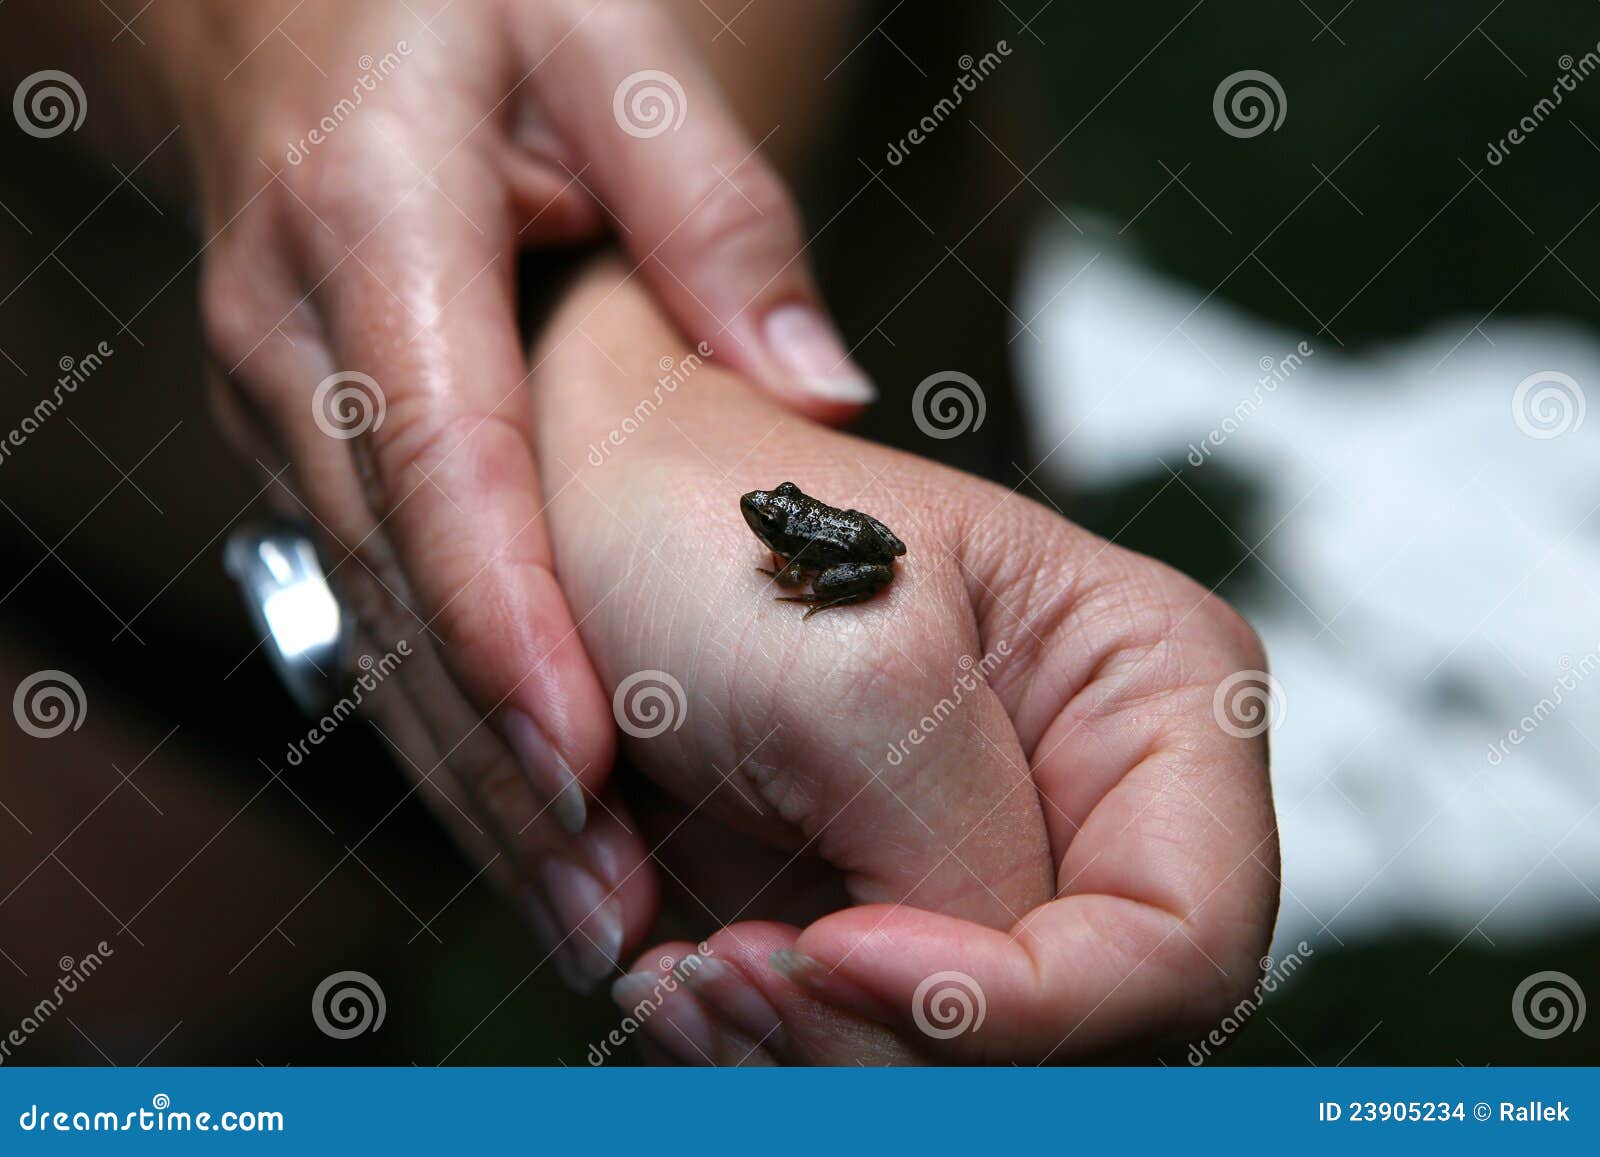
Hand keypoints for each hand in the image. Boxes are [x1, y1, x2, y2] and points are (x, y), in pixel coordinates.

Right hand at [139, 0, 865, 986]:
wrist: (296, 18)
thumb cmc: (464, 13)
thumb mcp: (605, 46)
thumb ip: (713, 210)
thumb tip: (822, 391)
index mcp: (373, 224)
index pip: (437, 455)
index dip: (507, 614)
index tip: (584, 754)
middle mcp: (300, 344)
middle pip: (398, 589)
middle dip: (501, 761)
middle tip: (614, 909)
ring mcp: (284, 414)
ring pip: (373, 634)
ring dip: (474, 788)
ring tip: (588, 921)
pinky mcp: (306, 461)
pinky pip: (374, 618)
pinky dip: (449, 733)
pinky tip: (531, 830)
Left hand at [526, 256, 1280, 1062]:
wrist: (589, 529)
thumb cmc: (718, 527)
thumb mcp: (858, 668)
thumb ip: (963, 855)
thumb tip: (965, 1022)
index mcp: (1159, 698)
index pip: (1183, 938)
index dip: (1027, 1000)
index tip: (833, 949)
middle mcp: (1099, 805)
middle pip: (1078, 1034)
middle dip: (895, 1040)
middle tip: (733, 970)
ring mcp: (993, 880)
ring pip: (961, 1066)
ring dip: (809, 1054)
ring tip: (686, 972)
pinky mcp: (895, 931)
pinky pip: (867, 1053)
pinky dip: (768, 1046)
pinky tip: (680, 977)